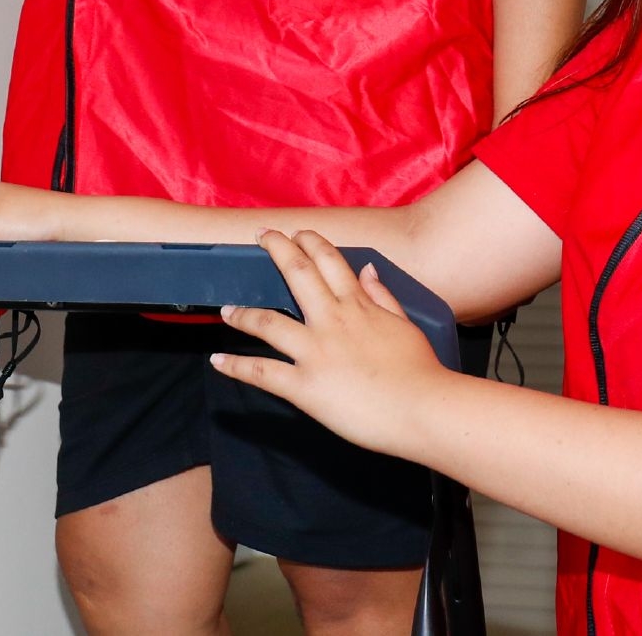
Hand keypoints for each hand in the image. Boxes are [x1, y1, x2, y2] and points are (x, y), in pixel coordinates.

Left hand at [211, 231, 453, 458]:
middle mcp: (331, 320)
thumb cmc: (420, 370)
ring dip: (243, 313)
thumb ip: (382, 296)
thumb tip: (367, 269)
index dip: (310, 242)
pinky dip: (237, 367)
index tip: (296, 232)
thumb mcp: (405, 324)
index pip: (329, 262)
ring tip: (226, 310)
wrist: (422, 408)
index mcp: (358, 305)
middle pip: (297, 275)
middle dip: (277, 250)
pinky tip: (218, 361)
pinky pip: (263, 373)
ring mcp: (314, 352)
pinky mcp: (304, 386)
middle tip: (261, 236)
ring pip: (268, 322)